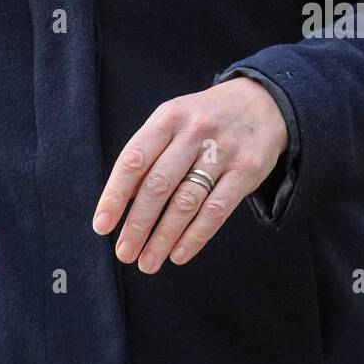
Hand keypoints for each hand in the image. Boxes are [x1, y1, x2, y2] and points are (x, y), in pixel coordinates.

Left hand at [92, 76, 288, 271]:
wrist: (262, 102)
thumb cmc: (204, 119)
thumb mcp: (174, 121)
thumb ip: (149, 153)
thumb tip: (121, 200)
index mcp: (168, 117)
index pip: (134, 159)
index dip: (115, 195)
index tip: (102, 225)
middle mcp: (193, 132)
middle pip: (158, 185)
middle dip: (137, 224)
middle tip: (124, 252)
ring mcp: (222, 151)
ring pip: (186, 202)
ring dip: (163, 237)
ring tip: (148, 262)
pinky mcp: (246, 170)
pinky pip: (216, 210)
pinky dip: (195, 236)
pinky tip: (178, 255)